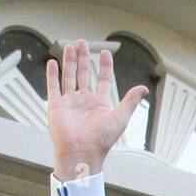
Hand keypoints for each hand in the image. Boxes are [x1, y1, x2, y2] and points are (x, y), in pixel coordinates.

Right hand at [46, 39, 146, 181]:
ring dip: (70, 61)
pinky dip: (52, 74)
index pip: (103, 80)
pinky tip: (53, 62)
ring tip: (71, 46)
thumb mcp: (120, 118)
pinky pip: (53, 86)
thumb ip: (130, 101)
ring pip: (69, 76)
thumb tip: (143, 88)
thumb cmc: (101, 139)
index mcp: (100, 103)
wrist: (81, 152)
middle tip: (83, 43)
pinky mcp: (56, 105)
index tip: (105, 53)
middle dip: (84, 58)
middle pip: (84, 74)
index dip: (104, 67)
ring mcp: (70, 102)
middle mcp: (84, 101)